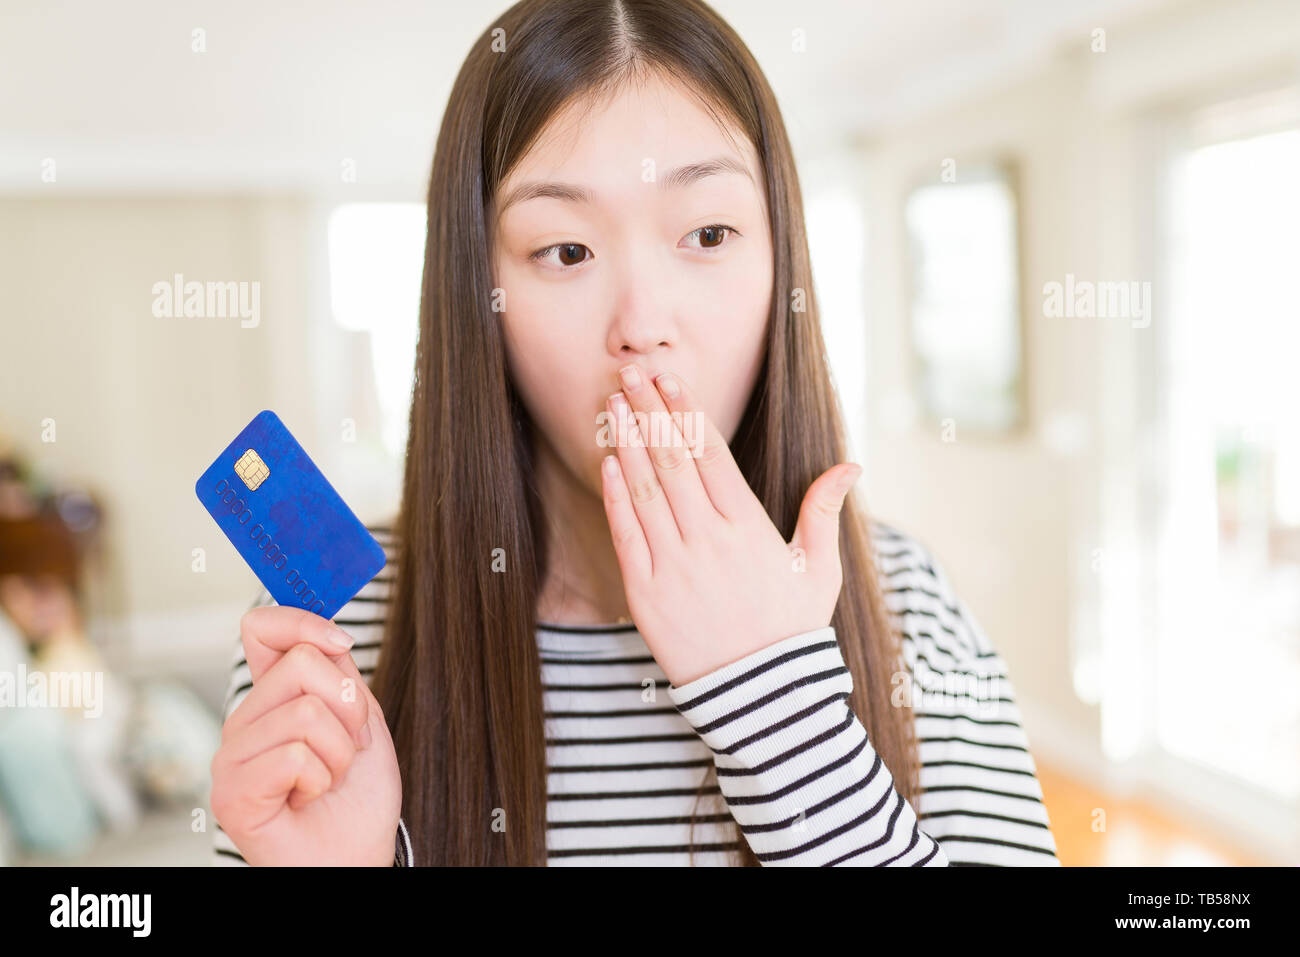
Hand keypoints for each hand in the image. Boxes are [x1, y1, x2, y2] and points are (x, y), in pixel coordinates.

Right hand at [210, 606, 401, 864]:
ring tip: (326, 780)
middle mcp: (244, 722)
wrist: (356, 857)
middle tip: (346, 749)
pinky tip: (307, 799)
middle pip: (300, 664)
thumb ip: (339, 673)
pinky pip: (293, 756)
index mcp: (271, 698)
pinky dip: (320, 780)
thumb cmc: (357, 796)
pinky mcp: (231, 795)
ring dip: (339, 752)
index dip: (302, 622)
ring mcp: (231, 758)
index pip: (261, 628)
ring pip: (305, 713)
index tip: (343, 646)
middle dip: (348, 707)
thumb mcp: (361, 719)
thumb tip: (329, 634)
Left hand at [599, 365, 860, 686]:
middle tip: (631, 370)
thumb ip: (823, 511)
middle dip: (650, 410)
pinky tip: (608, 462)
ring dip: (626, 442)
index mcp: (749, 529)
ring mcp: (674, 566)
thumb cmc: (791, 630)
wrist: (760, 698)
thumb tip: (851, 465)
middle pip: (672, 460)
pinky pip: (627, 535)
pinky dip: (615, 496)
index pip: (711, 454)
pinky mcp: (646, 594)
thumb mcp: (819, 570)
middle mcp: (708, 540)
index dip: (687, 411)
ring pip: (645, 490)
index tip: (671, 379)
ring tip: (613, 403)